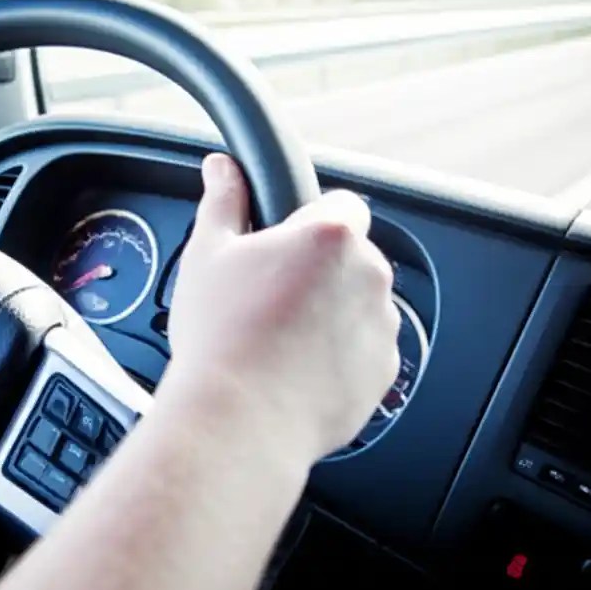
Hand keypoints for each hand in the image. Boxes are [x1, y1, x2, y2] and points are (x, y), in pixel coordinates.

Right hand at [162, 153, 399, 464]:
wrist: (238, 421)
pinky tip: (295, 370)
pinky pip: (364, 351)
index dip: (310, 221)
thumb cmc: (220, 338)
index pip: (341, 204)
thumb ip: (223, 201)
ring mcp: (382, 327)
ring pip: (359, 305)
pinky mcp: (383, 373)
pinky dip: (339, 356)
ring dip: (331, 313)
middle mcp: (369, 275)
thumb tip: (222, 168)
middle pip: (352, 257)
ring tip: (279, 340)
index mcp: (330, 235)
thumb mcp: (207, 254)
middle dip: (318, 271)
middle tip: (269, 297)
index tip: (283, 244)